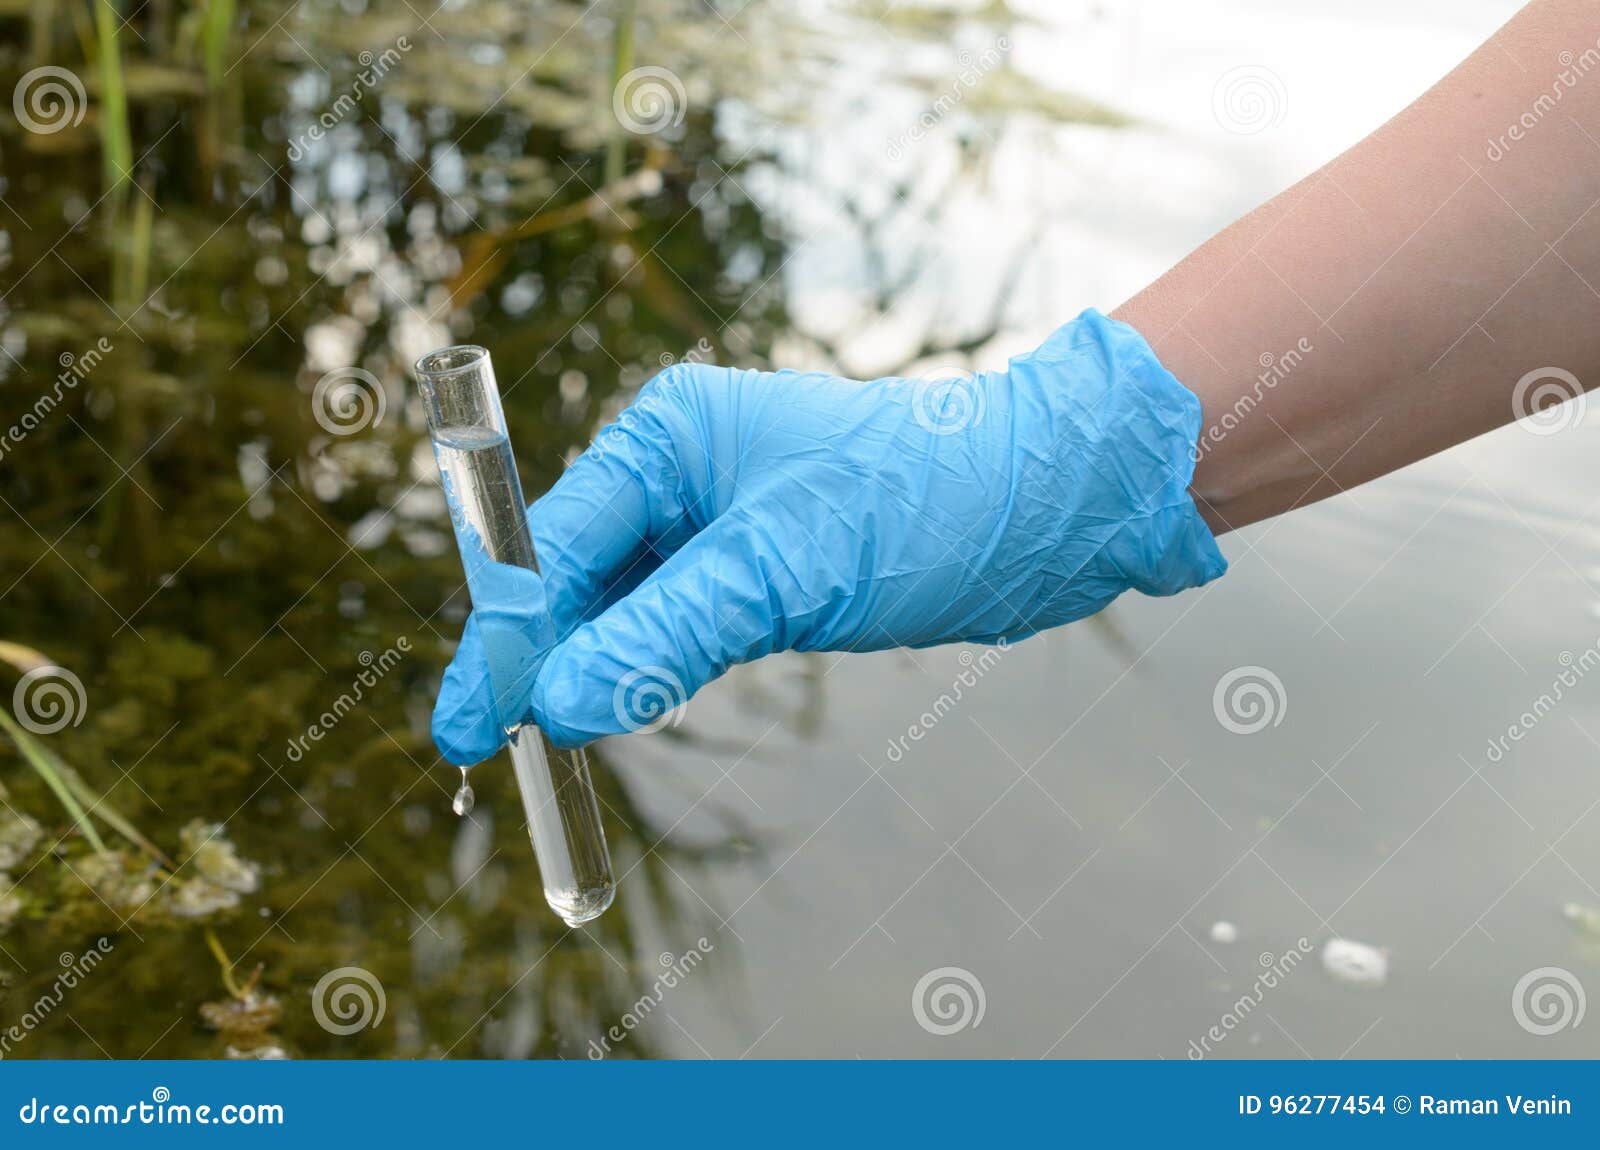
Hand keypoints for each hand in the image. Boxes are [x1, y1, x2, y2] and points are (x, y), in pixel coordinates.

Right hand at [432, 308, 1224, 755]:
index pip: (551, 547)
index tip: (466, 724)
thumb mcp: (781, 571)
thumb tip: (554, 705)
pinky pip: (674, 624)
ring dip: (585, 671)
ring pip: (621, 608)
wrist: (1047, 503)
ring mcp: (719, 521)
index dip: (504, 640)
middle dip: (532, 661)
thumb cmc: (922, 502)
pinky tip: (614, 709)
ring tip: (540, 749)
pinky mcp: (759, 567)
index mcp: (666, 437)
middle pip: (574, 578)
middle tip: (488, 753)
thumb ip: (662, 637)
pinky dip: (643, 668)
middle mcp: (680, 472)